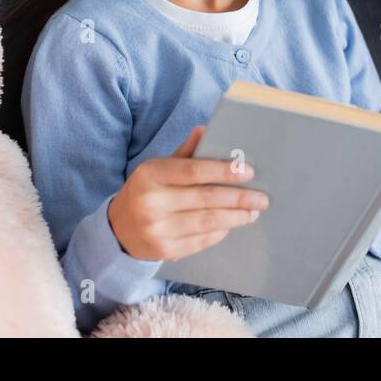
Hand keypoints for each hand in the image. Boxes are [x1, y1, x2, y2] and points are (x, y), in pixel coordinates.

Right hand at [106, 126, 268, 261]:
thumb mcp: (158, 167)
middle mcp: (152, 202)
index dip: (224, 171)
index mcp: (151, 175)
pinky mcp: (164, 250)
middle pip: (206, 198)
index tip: (249, 172)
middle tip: (261, 198)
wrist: (118, 229)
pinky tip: (231, 225)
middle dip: (239, 198)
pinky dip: (220, 232)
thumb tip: (205, 130)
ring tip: (252, 212)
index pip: (194, 171)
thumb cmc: (146, 191)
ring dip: (235, 217)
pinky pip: (201, 240)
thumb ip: (184, 152)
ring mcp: (157, 229)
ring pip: (207, 222)